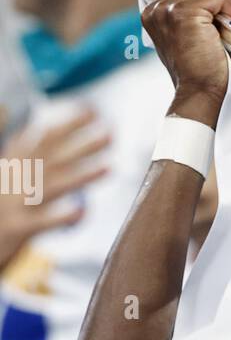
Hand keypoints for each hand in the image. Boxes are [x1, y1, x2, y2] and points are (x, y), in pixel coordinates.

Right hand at [0, 110, 109, 269]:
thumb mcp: (3, 171)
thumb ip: (17, 148)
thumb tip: (16, 114)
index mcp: (13, 161)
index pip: (44, 136)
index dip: (68, 123)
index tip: (93, 111)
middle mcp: (15, 177)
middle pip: (51, 157)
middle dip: (80, 144)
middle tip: (111, 132)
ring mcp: (14, 202)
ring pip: (51, 187)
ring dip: (80, 177)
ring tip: (108, 168)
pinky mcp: (15, 229)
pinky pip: (40, 223)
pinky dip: (59, 217)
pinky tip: (80, 212)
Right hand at [141, 0, 230, 115]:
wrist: (197, 91)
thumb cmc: (196, 69)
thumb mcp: (181, 35)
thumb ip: (183, 11)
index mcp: (152, 11)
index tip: (209, 4)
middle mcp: (157, 7)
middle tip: (220, 17)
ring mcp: (169, 8)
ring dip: (224, 1)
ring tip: (223, 24)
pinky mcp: (185, 13)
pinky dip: (229, 8)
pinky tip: (226, 27)